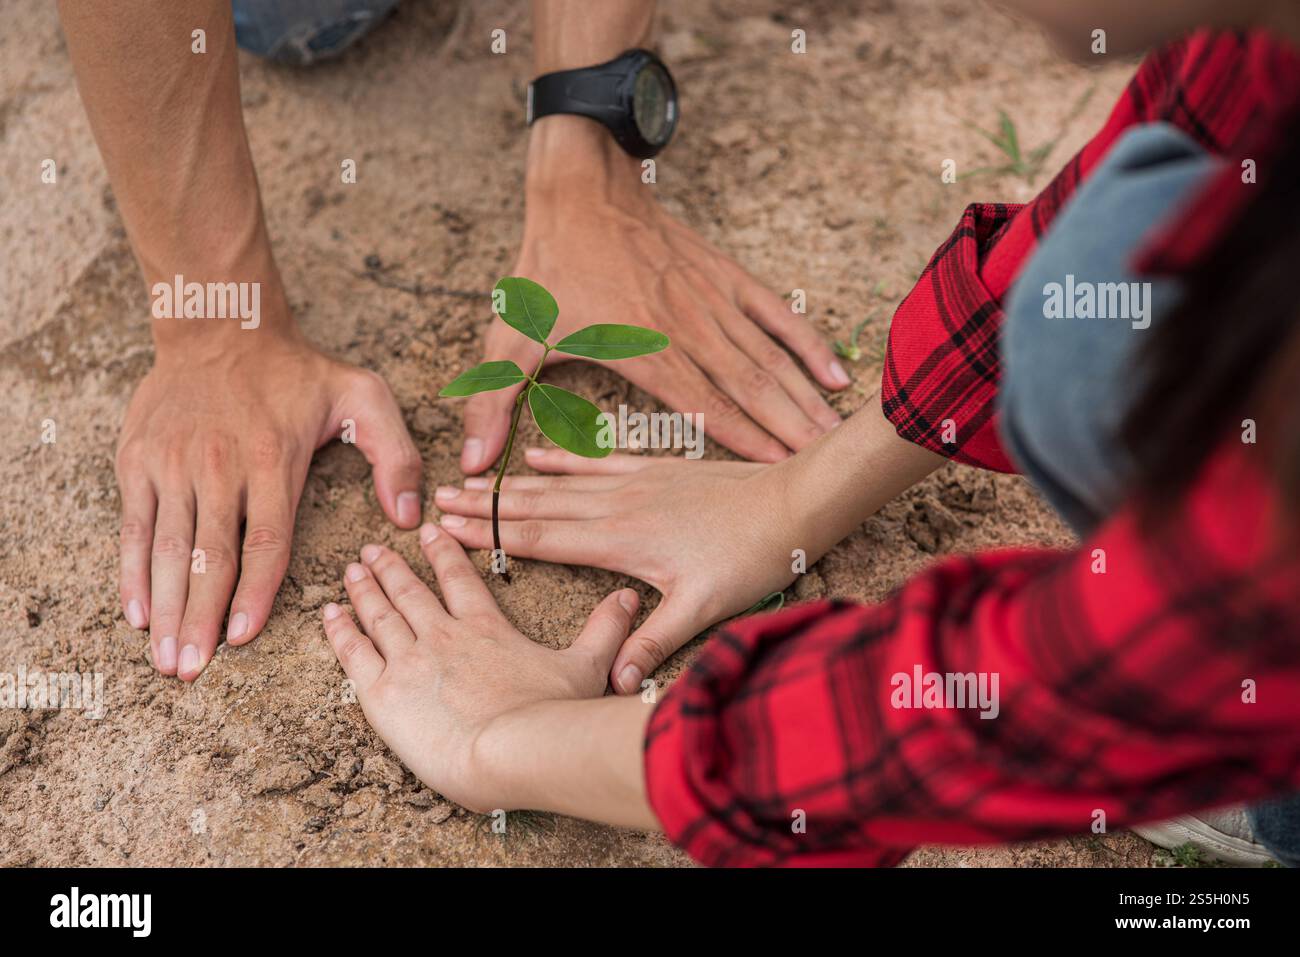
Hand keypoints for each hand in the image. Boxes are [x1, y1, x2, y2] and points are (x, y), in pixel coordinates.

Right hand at [116, 328, 422, 679]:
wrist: (220, 324)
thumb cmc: (296, 370)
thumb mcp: (364, 396)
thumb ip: (395, 453)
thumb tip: (407, 513)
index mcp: (272, 460)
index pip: (264, 540)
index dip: (254, 592)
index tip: (244, 635)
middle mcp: (218, 467)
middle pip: (209, 556)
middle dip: (201, 618)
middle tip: (193, 670)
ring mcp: (173, 465)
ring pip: (166, 548)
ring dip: (165, 607)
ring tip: (166, 657)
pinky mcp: (140, 462)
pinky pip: (134, 526)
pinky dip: (132, 572)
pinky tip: (138, 612)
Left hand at [321, 529, 640, 812]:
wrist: (513, 750)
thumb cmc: (552, 716)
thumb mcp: (587, 667)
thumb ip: (605, 629)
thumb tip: (628, 596)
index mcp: (486, 628)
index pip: (459, 580)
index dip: (444, 553)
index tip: (431, 532)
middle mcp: (443, 635)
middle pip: (411, 591)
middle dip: (393, 566)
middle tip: (376, 547)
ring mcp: (409, 660)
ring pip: (379, 614)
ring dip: (364, 589)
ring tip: (352, 569)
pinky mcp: (383, 692)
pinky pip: (354, 653)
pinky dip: (339, 630)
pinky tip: (329, 613)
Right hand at [435, 447, 804, 693]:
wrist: (792, 502)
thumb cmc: (749, 559)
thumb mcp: (702, 610)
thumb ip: (653, 642)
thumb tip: (614, 686)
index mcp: (619, 542)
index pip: (538, 540)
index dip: (488, 537)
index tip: (445, 532)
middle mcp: (617, 506)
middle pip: (536, 508)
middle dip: (482, 507)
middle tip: (434, 501)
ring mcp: (635, 483)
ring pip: (559, 483)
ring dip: (511, 484)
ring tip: (469, 480)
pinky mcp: (656, 468)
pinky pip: (597, 460)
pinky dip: (563, 458)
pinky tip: (536, 455)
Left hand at [460, 147, 848, 472]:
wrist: (581, 188)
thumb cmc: (548, 269)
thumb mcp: (511, 336)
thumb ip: (494, 402)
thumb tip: (470, 465)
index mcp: (641, 347)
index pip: (702, 403)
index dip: (742, 440)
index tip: (777, 471)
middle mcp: (687, 326)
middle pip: (749, 385)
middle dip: (789, 428)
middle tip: (825, 465)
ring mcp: (712, 300)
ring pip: (769, 356)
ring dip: (804, 397)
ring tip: (836, 435)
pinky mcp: (724, 277)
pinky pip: (774, 314)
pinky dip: (806, 343)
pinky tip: (834, 374)